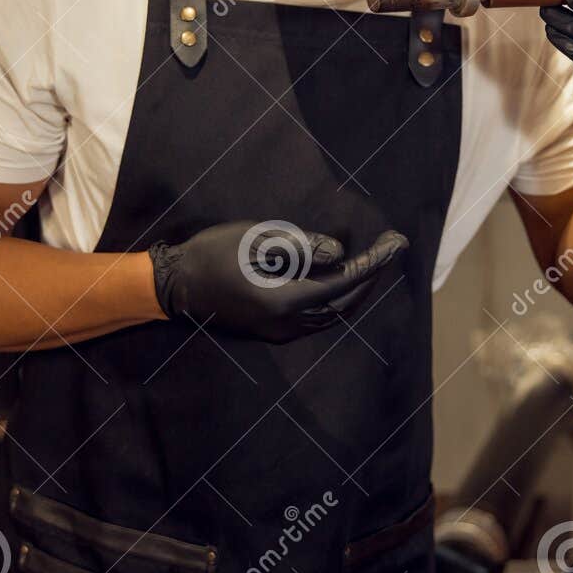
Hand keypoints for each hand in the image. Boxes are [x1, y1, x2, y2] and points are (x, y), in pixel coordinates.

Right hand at [149, 221, 409, 343]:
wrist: (176, 285)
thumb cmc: (213, 254)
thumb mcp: (255, 239)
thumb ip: (300, 247)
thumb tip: (340, 255)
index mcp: (284, 301)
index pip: (343, 282)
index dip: (373, 263)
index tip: (396, 243)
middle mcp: (287, 324)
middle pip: (344, 303)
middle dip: (372, 276)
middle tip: (391, 248)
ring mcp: (280, 332)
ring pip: (333, 314)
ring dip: (357, 289)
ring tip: (374, 262)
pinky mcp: (272, 331)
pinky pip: (318, 318)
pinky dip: (338, 299)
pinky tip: (342, 281)